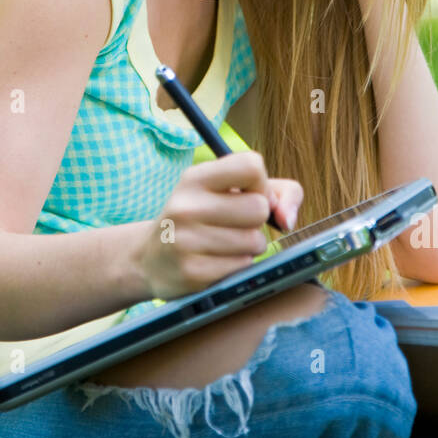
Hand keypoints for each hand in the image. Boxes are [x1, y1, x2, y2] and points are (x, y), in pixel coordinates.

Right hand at [132, 151, 304, 300]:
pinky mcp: (191, 272)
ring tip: (225, 245)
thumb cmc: (203, 221)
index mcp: (195, 177)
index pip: (251, 165)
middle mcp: (187, 205)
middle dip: (257, 221)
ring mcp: (185, 239)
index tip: (249, 196)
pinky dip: (238, 266)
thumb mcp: (228, 193)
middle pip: (259, 207)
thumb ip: (278, 193)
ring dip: (250, 247)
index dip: (262, 185)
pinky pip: (242, 266)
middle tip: (236, 226)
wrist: (150, 259)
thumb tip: (287, 219)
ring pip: (255, 241)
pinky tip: (216, 262)